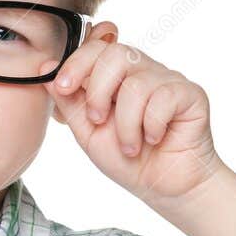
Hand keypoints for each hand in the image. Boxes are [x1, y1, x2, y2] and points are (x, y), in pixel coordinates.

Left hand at [48, 21, 225, 204]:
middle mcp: (143, 71)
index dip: (76, 63)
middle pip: (116, 53)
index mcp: (116, 76)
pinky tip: (154, 139)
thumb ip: (68, 100)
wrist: (163, 187)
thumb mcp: (87, 131)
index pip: (95, 48)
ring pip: (137, 83)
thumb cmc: (127, 159)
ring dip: (126, 123)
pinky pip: (164, 97)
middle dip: (98, 90)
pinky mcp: (191, 94)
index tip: (63, 87)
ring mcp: (168, 80)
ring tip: (130, 146)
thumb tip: (44, 68)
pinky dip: (152, 125)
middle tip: (98, 121)